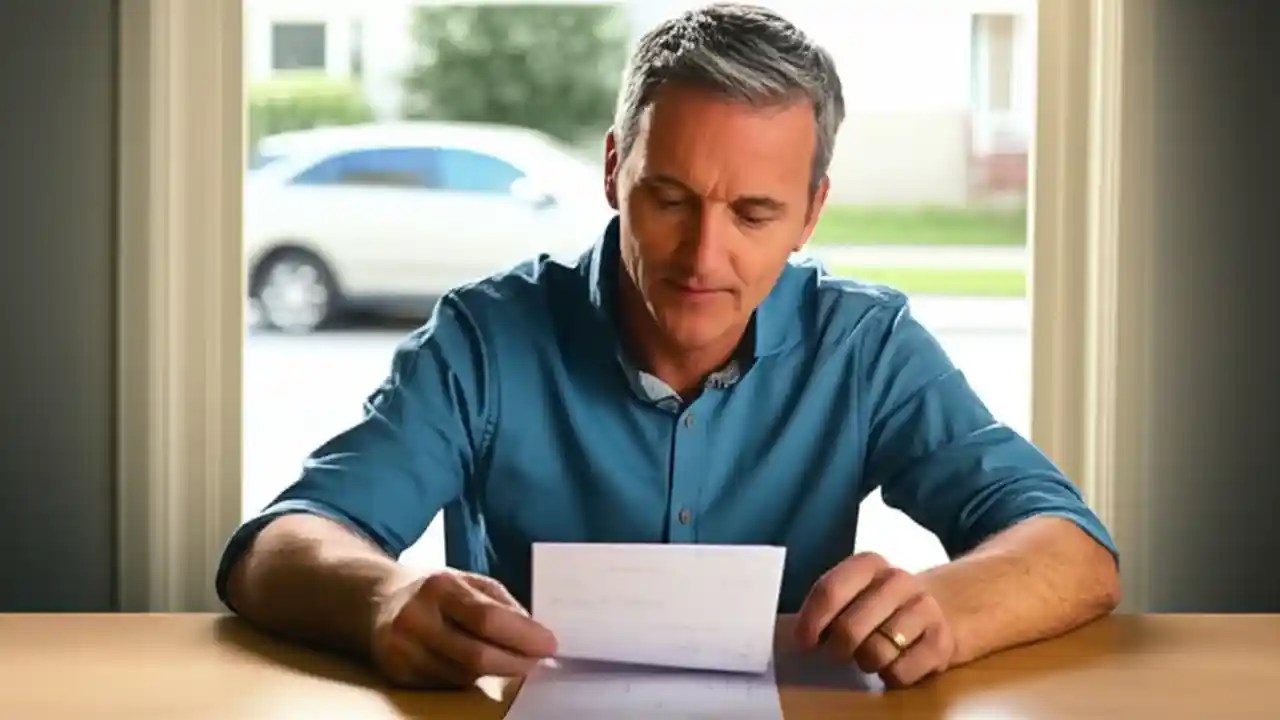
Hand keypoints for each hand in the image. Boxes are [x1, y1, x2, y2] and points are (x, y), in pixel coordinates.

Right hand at [370, 569, 556, 688]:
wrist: (376, 601)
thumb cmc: (434, 590)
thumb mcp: (468, 580)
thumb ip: (502, 603)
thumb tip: (534, 632)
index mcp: (440, 587)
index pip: (487, 618)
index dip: (523, 636)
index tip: (550, 644)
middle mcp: (417, 619)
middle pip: (476, 654)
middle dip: (515, 662)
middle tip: (538, 663)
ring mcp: (404, 650)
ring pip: (464, 674)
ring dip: (496, 671)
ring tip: (512, 660)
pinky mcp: (398, 674)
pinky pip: (447, 684)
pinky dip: (470, 677)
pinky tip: (477, 665)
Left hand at [793, 552, 955, 687]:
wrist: (948, 606)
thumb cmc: (885, 603)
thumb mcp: (857, 589)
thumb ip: (830, 603)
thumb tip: (804, 635)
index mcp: (869, 564)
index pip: (829, 591)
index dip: (811, 622)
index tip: (804, 642)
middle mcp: (898, 581)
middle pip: (849, 629)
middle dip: (837, 649)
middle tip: (840, 652)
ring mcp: (924, 609)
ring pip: (875, 653)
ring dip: (866, 662)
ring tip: (871, 654)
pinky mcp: (943, 642)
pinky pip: (900, 673)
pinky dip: (891, 675)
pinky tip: (895, 662)